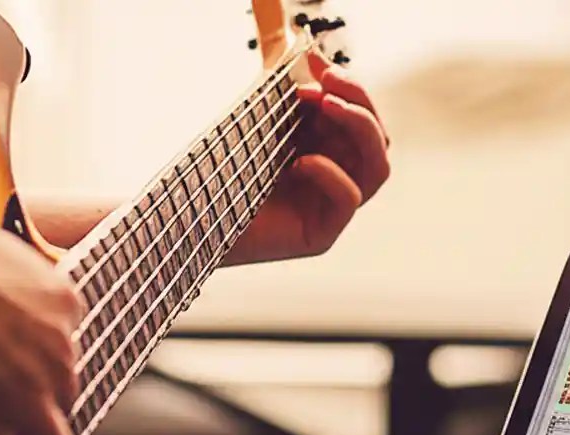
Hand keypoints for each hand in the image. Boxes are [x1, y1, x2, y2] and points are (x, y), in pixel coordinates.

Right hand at [0, 201, 81, 434]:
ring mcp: (28, 400)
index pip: (67, 350)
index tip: (12, 367)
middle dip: (39, 408)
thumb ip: (18, 283)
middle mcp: (58, 356)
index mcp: (64, 306)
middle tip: (4, 411)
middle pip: (65, 399)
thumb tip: (0, 288)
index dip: (37, 363)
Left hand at [225, 51, 390, 264]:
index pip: (362, 120)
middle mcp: (336, 179)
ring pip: (376, 168)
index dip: (350, 89)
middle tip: (329, 80)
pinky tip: (300, 161)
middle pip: (377, 140)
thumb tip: (316, 65)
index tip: (320, 63)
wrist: (192, 216)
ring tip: (327, 104)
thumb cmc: (223, 171)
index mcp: (327, 152)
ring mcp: (331, 209)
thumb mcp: (263, 123)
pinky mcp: (321, 235)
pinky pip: (349, 198)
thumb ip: (293, 101)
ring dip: (358, 128)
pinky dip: (331, 173)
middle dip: (359, 103)